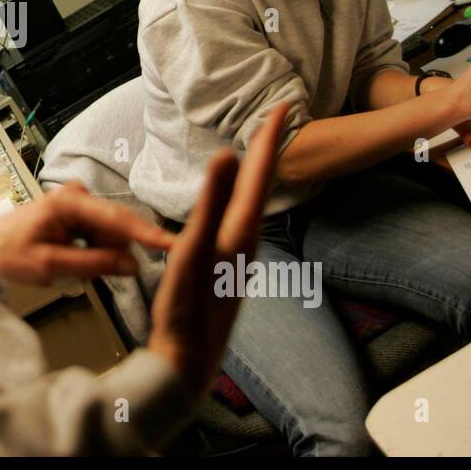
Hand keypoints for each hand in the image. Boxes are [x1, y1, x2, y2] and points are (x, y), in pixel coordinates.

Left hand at [0, 184, 175, 285]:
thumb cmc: (10, 252)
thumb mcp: (50, 266)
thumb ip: (92, 264)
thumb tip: (131, 265)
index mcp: (69, 203)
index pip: (117, 219)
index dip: (147, 234)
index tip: (172, 243)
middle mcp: (78, 195)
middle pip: (117, 227)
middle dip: (113, 253)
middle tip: (91, 273)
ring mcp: (79, 201)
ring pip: (110, 234)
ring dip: (102, 254)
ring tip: (72, 266)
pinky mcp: (79, 211)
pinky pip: (101, 234)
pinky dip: (95, 250)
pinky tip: (75, 258)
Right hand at [146, 101, 287, 399]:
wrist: (187, 363)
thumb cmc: (187, 310)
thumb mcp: (193, 251)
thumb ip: (210, 202)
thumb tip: (228, 154)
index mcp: (240, 233)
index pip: (259, 174)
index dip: (269, 138)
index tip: (283, 105)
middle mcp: (245, 242)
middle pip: (261, 186)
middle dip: (267, 150)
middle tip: (277, 117)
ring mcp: (237, 258)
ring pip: (252, 203)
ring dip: (257, 174)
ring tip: (258, 152)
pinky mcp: (226, 270)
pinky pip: (238, 219)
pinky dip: (241, 199)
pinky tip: (234, 206)